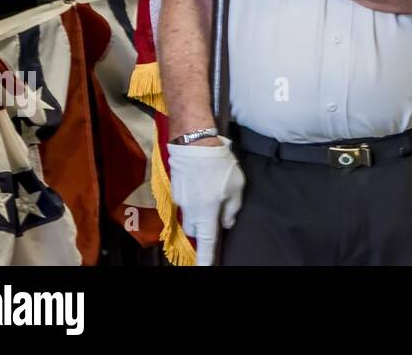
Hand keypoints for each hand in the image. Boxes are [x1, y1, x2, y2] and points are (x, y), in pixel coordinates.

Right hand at [167, 137, 244, 265]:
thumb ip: (232, 209)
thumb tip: (226, 223)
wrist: (195, 144)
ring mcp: (180, 201)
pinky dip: (193, 198)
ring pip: (188, 216)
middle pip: (194, 229)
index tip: (205, 268)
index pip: (207, 241)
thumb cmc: (220, 166)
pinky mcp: (175, 190)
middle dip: (203, 227)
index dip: (206, 257)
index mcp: (207, 213)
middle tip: (216, 212)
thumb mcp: (237, 187)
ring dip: (198, 212)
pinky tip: (202, 183)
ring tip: (210, 192)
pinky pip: (185, 202)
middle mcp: (190, 210)